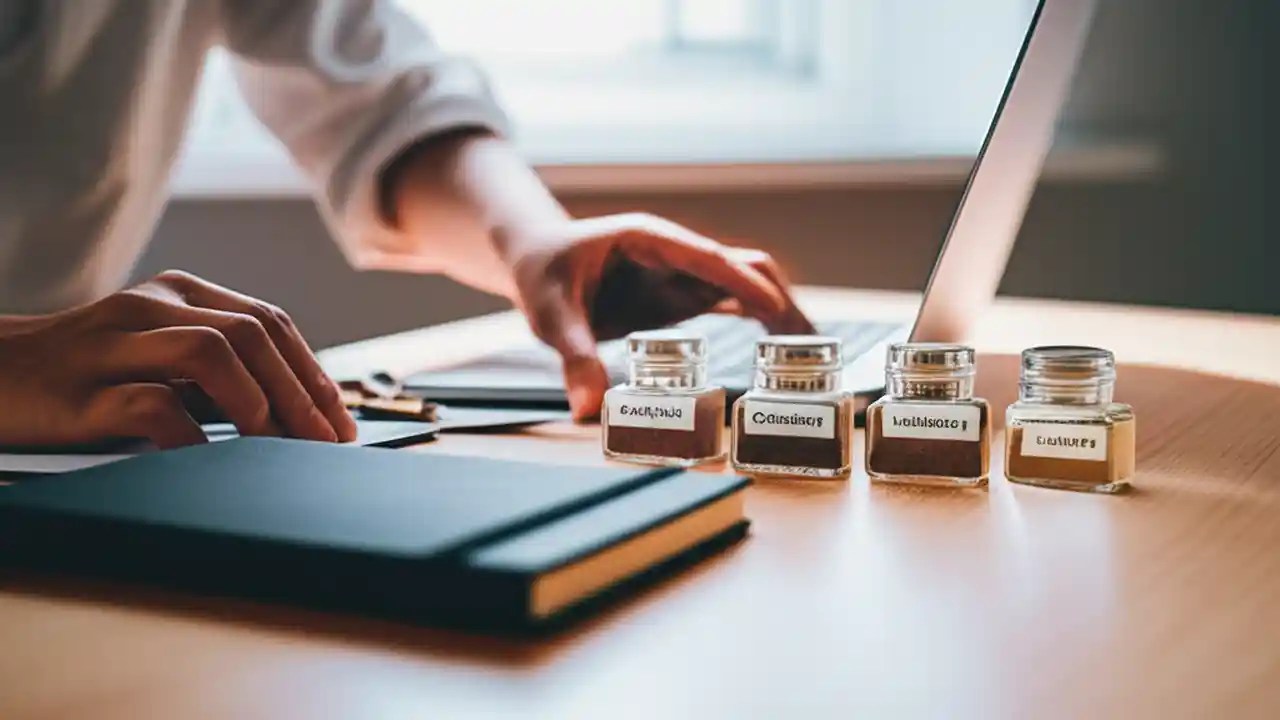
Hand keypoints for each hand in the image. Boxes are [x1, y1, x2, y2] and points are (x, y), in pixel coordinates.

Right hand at [0, 270, 356, 448]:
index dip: (313, 374)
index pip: (269, 323)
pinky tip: (213, 461)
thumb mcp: (156, 357)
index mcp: (177, 295)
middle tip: (325, 444)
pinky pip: (154, 407)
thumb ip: (217, 372)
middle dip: (301, 393)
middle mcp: (150, 308)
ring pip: (211, 353)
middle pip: (252, 335)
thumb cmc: (84, 375)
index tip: (340, 422)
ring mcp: (114, 346)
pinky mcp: (80, 392)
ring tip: (276, 446)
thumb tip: (296, 416)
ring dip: (257, 404)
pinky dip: (195, 437)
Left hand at [499, 213, 815, 420]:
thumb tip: (588, 408)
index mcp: (649, 239)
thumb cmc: (541, 273)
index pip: (707, 258)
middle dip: (780, 301)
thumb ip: (573, 355)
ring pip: (747, 285)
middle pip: (743, 268)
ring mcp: (683, 274)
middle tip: (812, 344)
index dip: (743, 284)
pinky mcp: (682, 296)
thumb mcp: (549, 314)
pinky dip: (759, 323)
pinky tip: (783, 351)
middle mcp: (676, 253)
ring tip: (812, 354)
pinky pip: (731, 303)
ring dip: (779, 314)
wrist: (536, 258)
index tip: (776, 311)